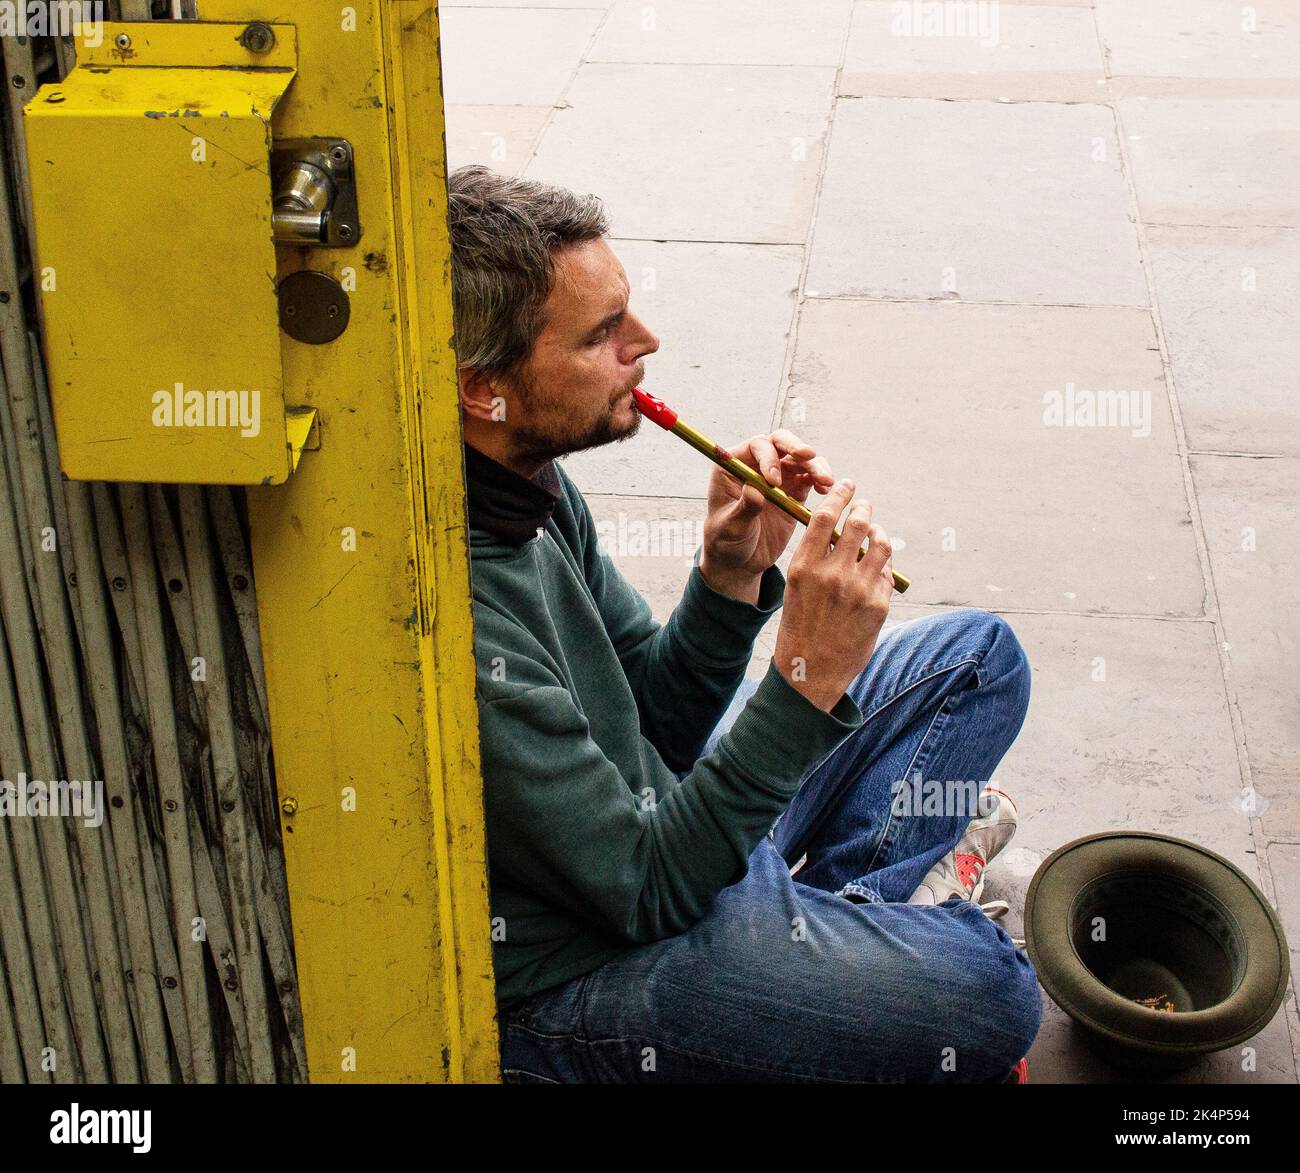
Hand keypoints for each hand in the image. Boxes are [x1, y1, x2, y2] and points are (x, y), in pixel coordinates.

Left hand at [699, 430, 833, 598]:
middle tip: (809, 456)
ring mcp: (778, 476)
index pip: (755, 446)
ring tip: (826, 481)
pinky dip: (820, 480)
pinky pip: (810, 478)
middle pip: (780, 442)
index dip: (768, 457)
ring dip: (814, 465)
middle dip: (796, 447)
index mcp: (734, 466)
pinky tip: (827, 490)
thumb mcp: (731, 527)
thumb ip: (744, 508)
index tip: (775, 482)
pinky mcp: (794, 491)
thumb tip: (754, 488)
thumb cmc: (726, 541)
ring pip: (799, 458)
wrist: (740, 560)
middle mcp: (756, 465)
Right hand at [772, 479, 894, 711]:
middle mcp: (832, 574)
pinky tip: (878, 568)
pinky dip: (884, 565)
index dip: (839, 495)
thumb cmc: (801, 628)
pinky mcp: (878, 605)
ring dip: (879, 533)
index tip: (847, 485)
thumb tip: (839, 532)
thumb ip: (816, 559)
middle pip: (857, 524)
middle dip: (864, 509)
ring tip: (876, 533)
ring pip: (880, 544)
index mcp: (804, 567)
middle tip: (865, 506)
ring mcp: (858, 590)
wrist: (810, 672)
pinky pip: (887, 572)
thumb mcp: (797, 589)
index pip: (825, 516)